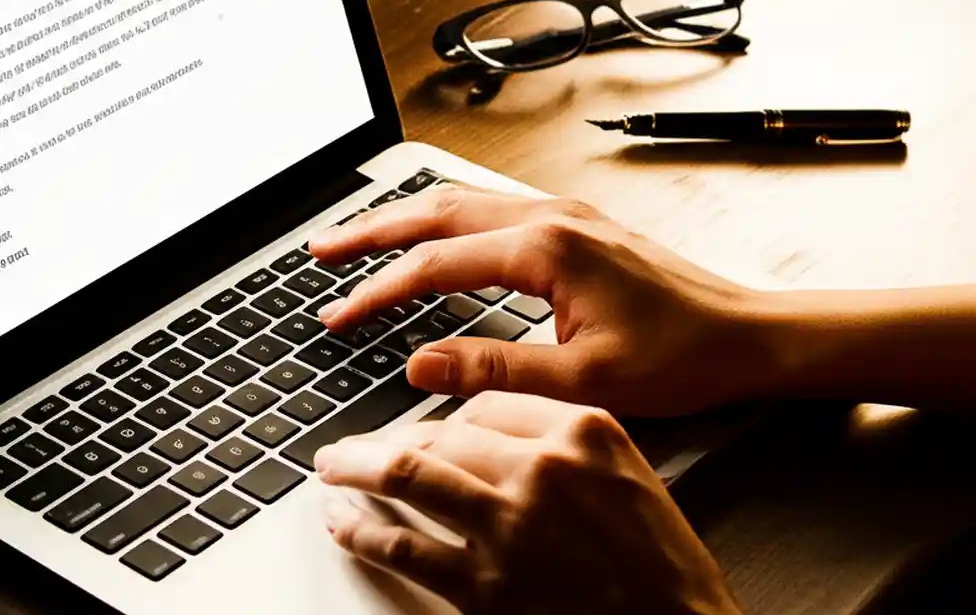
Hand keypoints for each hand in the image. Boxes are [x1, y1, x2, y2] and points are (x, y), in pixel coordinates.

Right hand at [308, 186, 774, 416]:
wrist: (748, 335)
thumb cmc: (682, 357)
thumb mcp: (582, 380)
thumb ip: (493, 370)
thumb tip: (420, 365)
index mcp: (545, 250)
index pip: (433, 266)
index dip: (377, 293)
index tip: (339, 316)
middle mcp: (549, 219)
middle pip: (434, 213)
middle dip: (370, 231)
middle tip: (320, 251)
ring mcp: (563, 215)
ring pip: (460, 204)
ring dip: (403, 219)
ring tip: (357, 238)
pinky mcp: (574, 226)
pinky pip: (489, 210)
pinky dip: (443, 221)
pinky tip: (432, 235)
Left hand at [315, 391, 740, 614]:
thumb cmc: (661, 565)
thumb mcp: (627, 474)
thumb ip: (563, 440)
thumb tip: (484, 431)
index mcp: (583, 430)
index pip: (485, 404)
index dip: (440, 418)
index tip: (417, 429)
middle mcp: (541, 469)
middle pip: (438, 433)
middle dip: (383, 439)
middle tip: (351, 446)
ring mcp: (509, 527)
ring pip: (407, 475)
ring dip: (355, 468)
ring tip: (331, 469)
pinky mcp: (485, 587)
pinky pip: (402, 547)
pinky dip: (361, 532)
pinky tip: (344, 524)